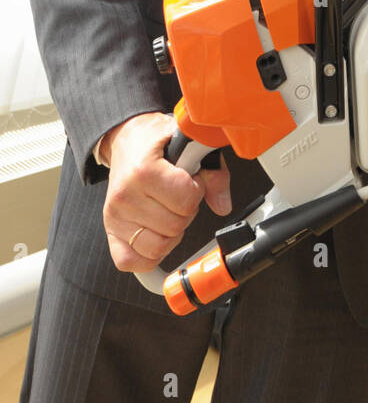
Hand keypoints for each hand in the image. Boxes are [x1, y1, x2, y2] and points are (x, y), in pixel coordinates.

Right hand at [100, 112, 231, 272]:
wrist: (128, 140)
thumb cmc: (157, 143)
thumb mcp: (189, 144)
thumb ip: (213, 174)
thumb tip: (222, 205)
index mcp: (144, 171)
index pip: (186, 199)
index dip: (196, 189)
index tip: (190, 179)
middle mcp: (125, 196)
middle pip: (175, 226)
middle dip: (185, 211)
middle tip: (177, 194)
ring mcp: (114, 217)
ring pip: (158, 247)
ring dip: (171, 233)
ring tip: (167, 210)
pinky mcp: (110, 231)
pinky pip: (132, 262)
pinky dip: (149, 255)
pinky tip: (156, 233)